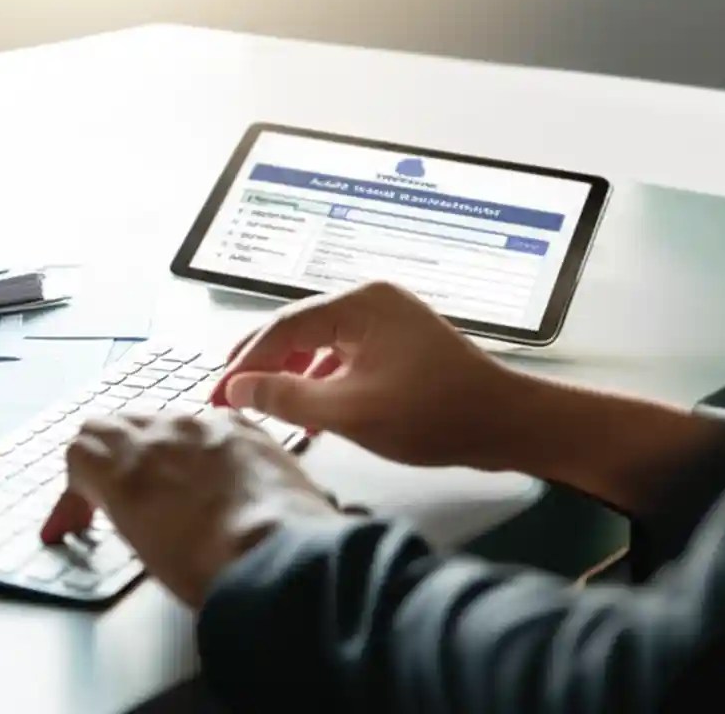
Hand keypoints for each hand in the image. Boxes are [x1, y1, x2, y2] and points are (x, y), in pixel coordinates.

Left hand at [40, 408, 341, 607]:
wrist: (272, 551)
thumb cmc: (291, 542)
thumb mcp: (301, 506)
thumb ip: (289, 501)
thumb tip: (306, 517)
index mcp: (240, 431)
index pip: (191, 435)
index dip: (171, 467)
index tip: (170, 498)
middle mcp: (194, 425)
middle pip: (143, 427)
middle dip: (131, 461)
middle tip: (129, 504)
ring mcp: (155, 440)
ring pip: (105, 433)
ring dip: (98, 469)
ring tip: (92, 511)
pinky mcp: (120, 468)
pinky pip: (79, 462)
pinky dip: (71, 495)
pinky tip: (69, 526)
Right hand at [212, 281, 530, 467]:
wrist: (507, 423)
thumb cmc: (432, 415)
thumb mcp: (348, 411)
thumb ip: (286, 397)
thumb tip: (237, 388)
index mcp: (358, 303)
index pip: (282, 327)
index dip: (243, 363)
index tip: (216, 396)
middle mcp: (371, 300)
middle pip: (298, 328)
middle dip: (262, 364)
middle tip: (226, 396)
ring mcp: (389, 319)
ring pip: (321, 342)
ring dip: (291, 373)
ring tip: (261, 403)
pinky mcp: (401, 343)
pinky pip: (346, 354)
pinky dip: (322, 379)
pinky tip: (311, 409)